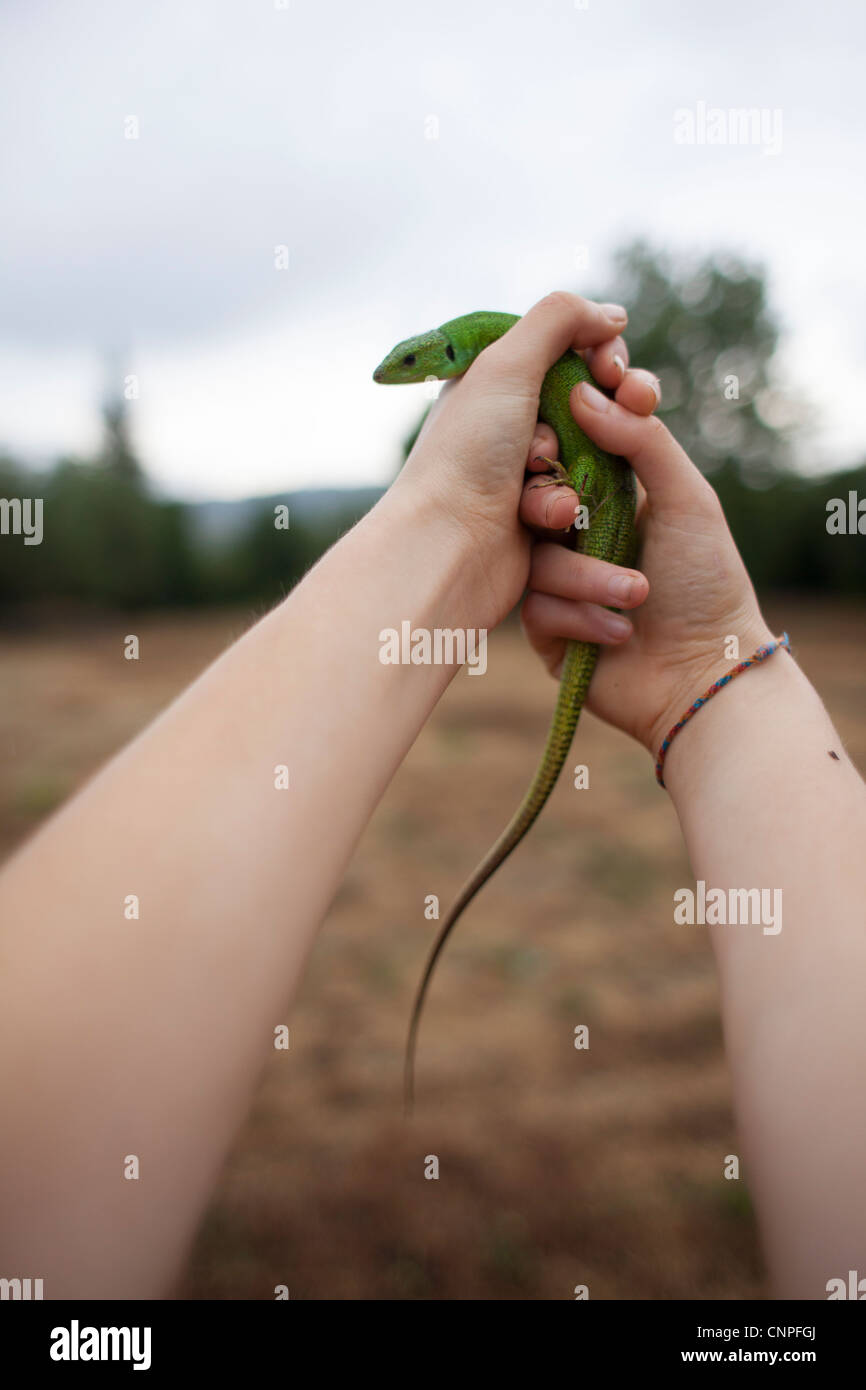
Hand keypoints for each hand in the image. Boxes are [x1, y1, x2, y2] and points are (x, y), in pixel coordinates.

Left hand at [391, 291, 657, 628]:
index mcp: (494, 382)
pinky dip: (561, 505)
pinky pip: (575, 501)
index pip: (567, 352)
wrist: (449, 547)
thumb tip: (613, 315)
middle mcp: (507, 424)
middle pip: (586, 404)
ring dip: (571, 468)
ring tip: (537, 480)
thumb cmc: (467, 453)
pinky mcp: (537, 520)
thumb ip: (560, 319)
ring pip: (588, 456)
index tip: (612, 370)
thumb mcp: (505, 365)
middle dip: (593, 417)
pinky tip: (540, 518)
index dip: (598, 358)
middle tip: (595, 424)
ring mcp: (522, 474)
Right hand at [519, 381, 773, 755]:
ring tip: (637, 596)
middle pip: (534, 501)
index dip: (559, 436)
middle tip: (572, 513)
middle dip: (553, 507)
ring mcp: (560, 584)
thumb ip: (642, 439)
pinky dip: (582, 618)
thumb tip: (584, 394)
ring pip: (537, 560)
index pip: (566, 451)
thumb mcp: (687, 498)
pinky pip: (538, 609)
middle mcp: (577, 534)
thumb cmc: (708, 582)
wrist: (706, 676)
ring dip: (588, 578)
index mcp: (608, 496)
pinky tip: (620, 633)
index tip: (565, 426)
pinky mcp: (547, 632)